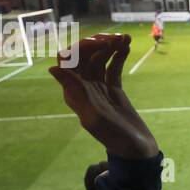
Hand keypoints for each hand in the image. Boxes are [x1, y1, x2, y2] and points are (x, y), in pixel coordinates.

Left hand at [49, 33, 158, 159]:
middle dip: (97, 44)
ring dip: (110, 46)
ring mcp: (99, 87)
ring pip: (99, 59)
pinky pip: (113, 67)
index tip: (102, 43)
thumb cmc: (115, 137)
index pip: (68, 61)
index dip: (81, 48)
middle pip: (83, 57)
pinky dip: (119, 55)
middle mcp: (83, 87)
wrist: (136, 150)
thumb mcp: (95, 117)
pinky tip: (128, 46)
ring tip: (126, 38)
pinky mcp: (113, 89)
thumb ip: (76, 93)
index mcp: (74, 93)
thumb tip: (52, 69)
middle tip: (116, 38)